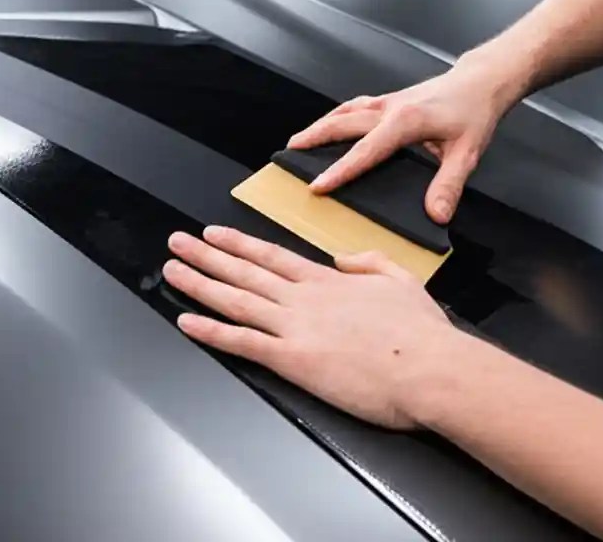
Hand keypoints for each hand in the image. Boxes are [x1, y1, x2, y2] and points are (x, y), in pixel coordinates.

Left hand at [163, 226, 465, 429]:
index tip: (214, 234)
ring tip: (172, 270)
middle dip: (207, 256)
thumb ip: (368, 262)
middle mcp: (305, 299)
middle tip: (177, 243)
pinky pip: (242, 341)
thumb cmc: (422, 334)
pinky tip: (186, 321)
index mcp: (329, 281)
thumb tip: (344, 259)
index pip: (273, 257)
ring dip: (199, 284)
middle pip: (245, 271)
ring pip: (236, 300)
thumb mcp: (401, 279)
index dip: (240, 244)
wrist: (430, 368)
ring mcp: (296, 327)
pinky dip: (211, 331)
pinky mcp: (293, 359)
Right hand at [288, 53, 525, 223]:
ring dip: (320, 125)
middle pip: (342, 123)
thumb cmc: (474, 113)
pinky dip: (337, 116)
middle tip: (290, 153)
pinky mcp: (390, 100)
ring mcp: (388, 102)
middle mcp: (390, 108)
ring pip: (345, 112)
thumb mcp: (467, 153)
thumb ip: (449, 185)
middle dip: (314, 138)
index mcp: (406, 122)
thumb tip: (436, 214)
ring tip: (299, 140)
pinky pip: (355, 107)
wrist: (481, 81)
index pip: (366, 151)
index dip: (340, 170)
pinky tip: (330, 124)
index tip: (318, 185)